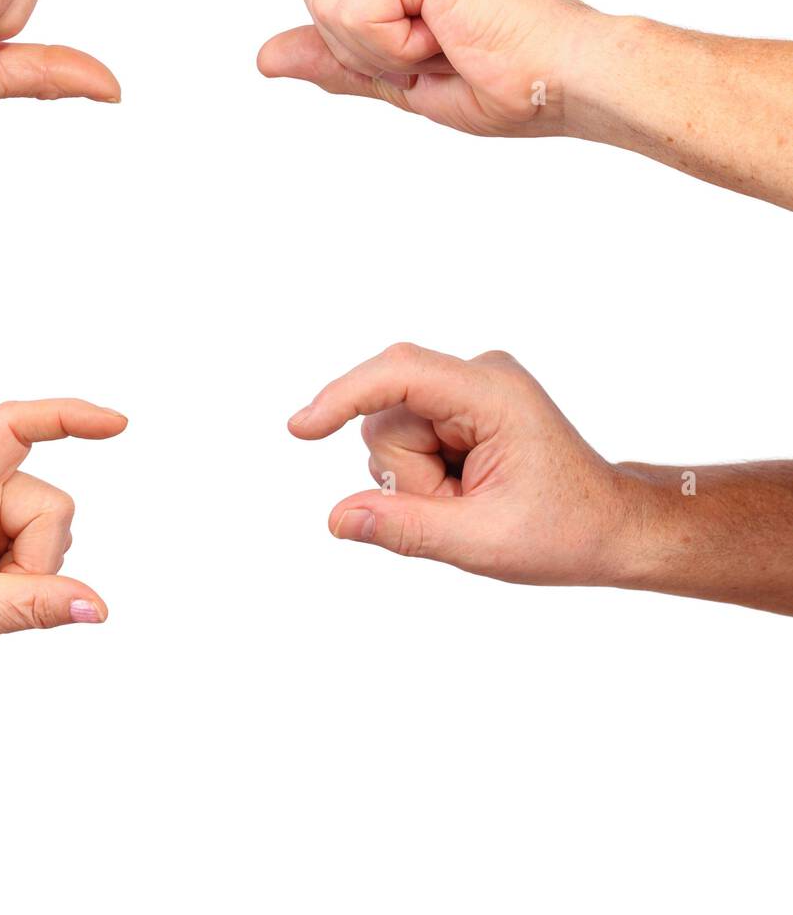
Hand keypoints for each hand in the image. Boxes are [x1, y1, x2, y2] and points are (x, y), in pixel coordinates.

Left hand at [0, 399, 126, 678]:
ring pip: (56, 532)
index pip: (13, 427)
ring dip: (34, 573)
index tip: (116, 425)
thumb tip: (97, 606)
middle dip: (39, 557)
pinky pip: (51, 552)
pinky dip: (35, 582)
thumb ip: (35, 604)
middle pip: (52, 504)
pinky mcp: (3, 541)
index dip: (66, 417)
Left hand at [232, 0, 599, 135]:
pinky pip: (352, 4)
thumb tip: (265, 54)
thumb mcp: (398, 78)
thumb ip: (334, 60)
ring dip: (369, 46)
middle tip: (417, 57)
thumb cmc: (508, 80)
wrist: (569, 81)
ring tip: (436, 49)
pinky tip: (440, 42)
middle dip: (344, 36)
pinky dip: (386, 45)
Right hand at [288, 343, 653, 586]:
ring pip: (389, 432)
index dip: (343, 395)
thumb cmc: (566, 531)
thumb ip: (406, 528)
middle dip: (407, 477)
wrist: (613, 527)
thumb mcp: (483, 541)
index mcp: (492, 394)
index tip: (301, 429)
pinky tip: (465, 489)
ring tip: (471, 501)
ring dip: (416, 480)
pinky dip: (423, 476)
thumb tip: (337, 519)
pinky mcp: (459, 404)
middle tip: (463, 509)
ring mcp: (469, 387)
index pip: (399, 372)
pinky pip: (406, 438)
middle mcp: (478, 375)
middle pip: (386, 418)